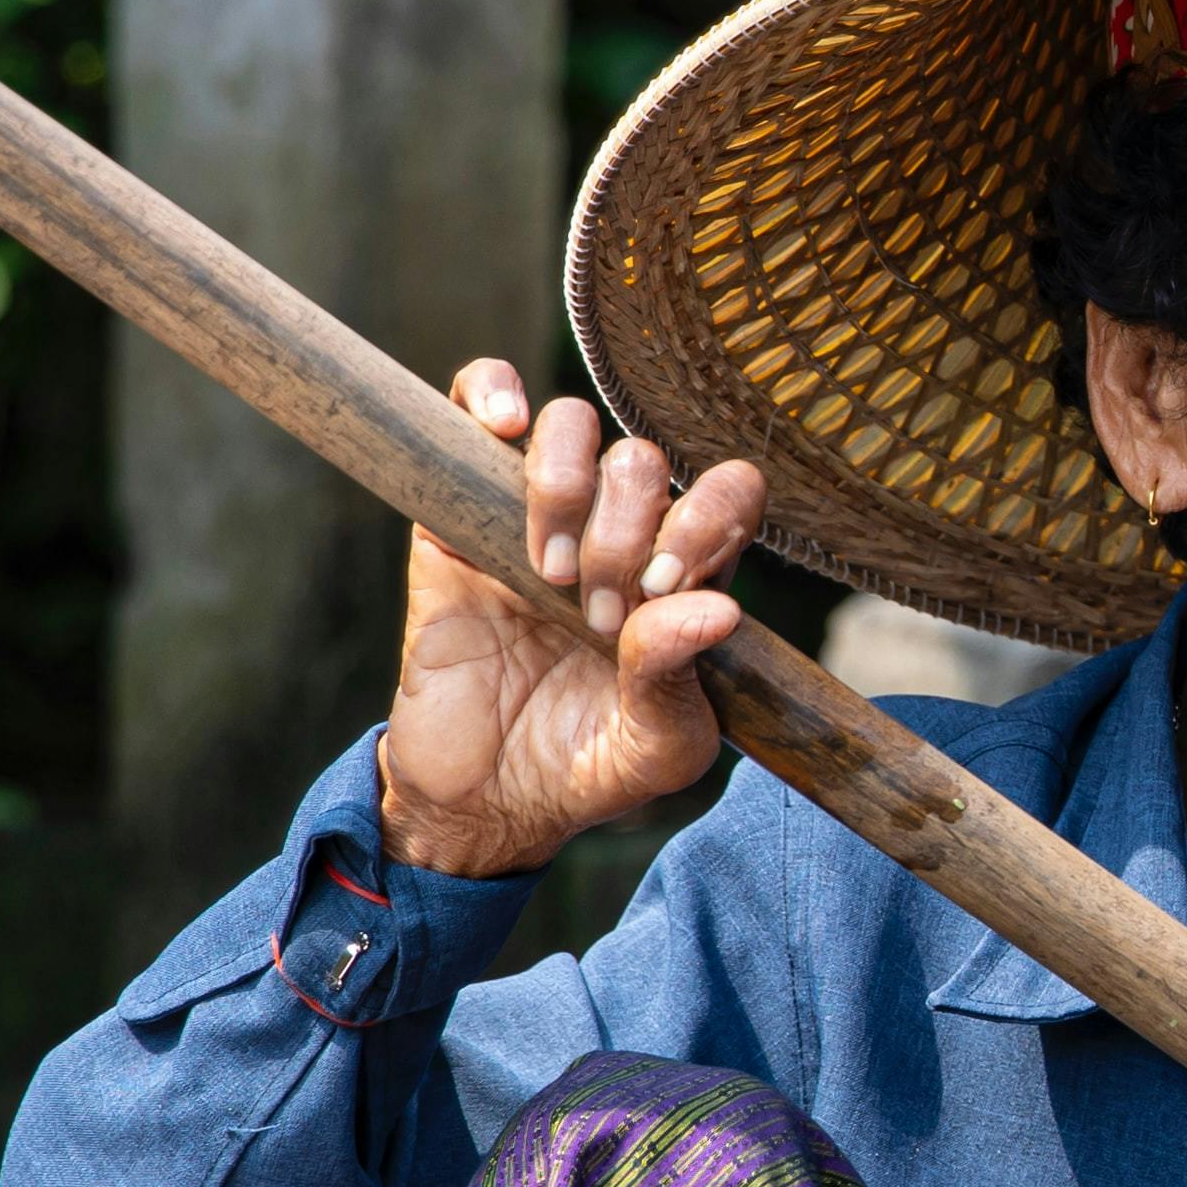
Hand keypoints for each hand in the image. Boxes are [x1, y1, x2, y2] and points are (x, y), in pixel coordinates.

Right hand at [371, 363, 769, 878]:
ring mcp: (538, 510)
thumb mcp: (654, 751)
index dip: (703, 519)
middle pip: (643, 459)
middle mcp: (618, 529)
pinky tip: (503, 430)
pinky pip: (481, 398)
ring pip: (572, 424)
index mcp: (681, 575)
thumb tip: (715, 608)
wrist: (479, 797)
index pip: (725, 492)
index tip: (659, 590)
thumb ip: (679, 680)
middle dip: (624, 535)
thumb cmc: (583, 769)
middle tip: (595, 614)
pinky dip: (494, 390)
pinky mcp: (460, 502)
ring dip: (566, 486)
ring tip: (549, 570)